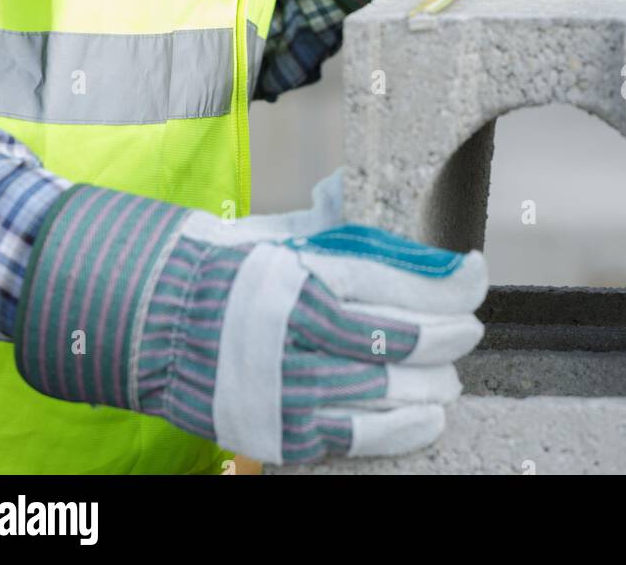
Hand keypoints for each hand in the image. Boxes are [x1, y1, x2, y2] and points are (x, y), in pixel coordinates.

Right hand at [140, 170, 487, 464]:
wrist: (149, 322)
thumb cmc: (221, 268)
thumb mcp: (277, 233)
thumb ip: (330, 223)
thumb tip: (362, 189)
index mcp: (303, 270)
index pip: (399, 279)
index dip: (450, 283)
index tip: (475, 276)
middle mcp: (301, 329)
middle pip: (404, 338)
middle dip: (450, 334)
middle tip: (468, 329)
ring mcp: (291, 384)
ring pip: (389, 390)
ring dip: (433, 383)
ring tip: (450, 375)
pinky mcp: (282, 428)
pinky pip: (358, 436)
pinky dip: (403, 428)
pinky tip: (429, 417)